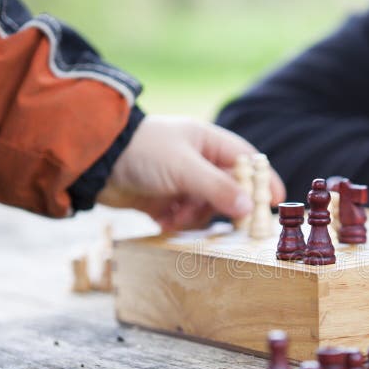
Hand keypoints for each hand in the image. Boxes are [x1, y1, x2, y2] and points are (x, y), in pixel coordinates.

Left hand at [98, 116, 285, 229]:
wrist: (92, 162)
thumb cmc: (141, 151)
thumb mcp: (184, 168)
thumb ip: (218, 188)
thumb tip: (250, 208)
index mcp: (208, 142)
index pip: (248, 161)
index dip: (263, 181)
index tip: (275, 203)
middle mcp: (198, 161)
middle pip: (229, 189)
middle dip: (226, 207)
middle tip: (232, 226)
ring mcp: (181, 182)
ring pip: (206, 208)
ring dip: (195, 216)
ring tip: (177, 214)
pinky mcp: (164, 201)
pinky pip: (184, 218)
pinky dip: (177, 222)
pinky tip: (162, 218)